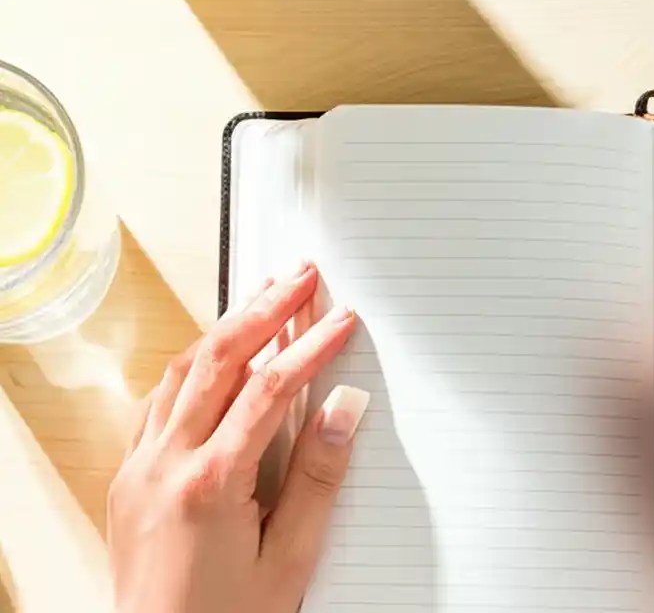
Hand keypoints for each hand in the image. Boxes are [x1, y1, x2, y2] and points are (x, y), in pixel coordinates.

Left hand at [109, 262, 367, 612]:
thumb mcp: (290, 560)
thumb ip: (318, 479)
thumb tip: (343, 409)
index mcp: (211, 483)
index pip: (270, 391)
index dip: (311, 348)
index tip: (343, 320)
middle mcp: (165, 465)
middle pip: (219, 361)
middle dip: (264, 309)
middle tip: (300, 276)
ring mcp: (139, 468)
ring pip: (181, 373)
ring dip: (226, 328)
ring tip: (263, 297)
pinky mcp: (128, 479)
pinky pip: (156, 404)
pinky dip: (191, 367)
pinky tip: (214, 356)